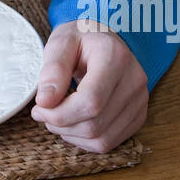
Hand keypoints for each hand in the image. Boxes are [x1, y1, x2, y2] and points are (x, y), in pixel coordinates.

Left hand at [30, 19, 147, 151]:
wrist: (104, 38)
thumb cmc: (81, 38)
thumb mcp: (61, 42)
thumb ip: (53, 70)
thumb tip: (45, 102)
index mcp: (115, 57)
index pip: (91, 101)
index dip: (60, 113)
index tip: (39, 107)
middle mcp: (134, 80)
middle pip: (95, 124)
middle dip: (61, 125)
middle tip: (43, 112)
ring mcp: (140, 100)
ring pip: (102, 139)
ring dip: (71, 135)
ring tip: (57, 117)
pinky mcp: (138, 115)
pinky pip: (110, 142)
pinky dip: (85, 140)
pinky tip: (73, 123)